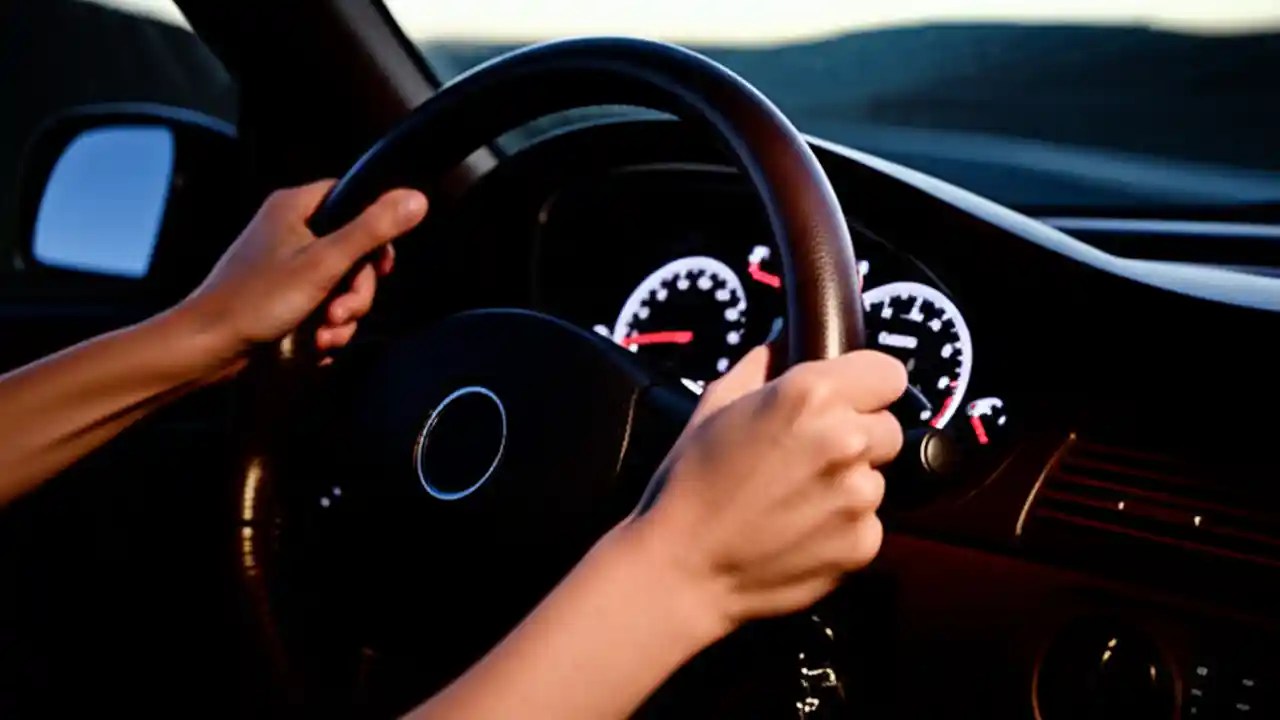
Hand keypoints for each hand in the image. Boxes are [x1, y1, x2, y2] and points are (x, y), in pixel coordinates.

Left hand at [179, 180, 427, 365]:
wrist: (206, 346)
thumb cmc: (254, 302)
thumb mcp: (324, 264)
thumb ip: (372, 230)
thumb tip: (415, 199)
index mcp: (296, 207)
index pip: (355, 200)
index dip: (375, 234)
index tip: (378, 266)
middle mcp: (290, 230)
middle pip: (354, 251)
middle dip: (357, 291)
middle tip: (341, 312)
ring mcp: (286, 264)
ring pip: (342, 284)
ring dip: (343, 316)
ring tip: (323, 334)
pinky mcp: (283, 296)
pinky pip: (323, 306)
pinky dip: (326, 327)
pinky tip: (315, 343)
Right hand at [632, 346, 906, 633]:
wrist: (682, 567)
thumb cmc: (690, 486)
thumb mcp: (715, 405)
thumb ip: (762, 363)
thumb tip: (785, 341)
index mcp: (811, 394)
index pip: (888, 373)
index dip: (867, 387)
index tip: (851, 401)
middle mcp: (845, 439)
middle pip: (889, 427)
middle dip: (858, 436)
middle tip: (809, 455)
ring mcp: (859, 495)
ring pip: (878, 476)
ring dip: (849, 483)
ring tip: (795, 497)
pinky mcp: (864, 542)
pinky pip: (869, 522)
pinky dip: (843, 525)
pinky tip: (799, 528)